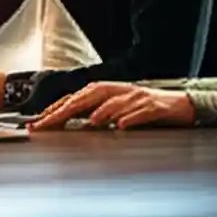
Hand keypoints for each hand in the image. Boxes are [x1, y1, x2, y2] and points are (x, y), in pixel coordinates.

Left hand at [29, 82, 195, 130]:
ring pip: (112, 103)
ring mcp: (134, 98)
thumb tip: (64, 122)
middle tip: (48, 124)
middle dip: (64, 112)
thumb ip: (90, 112)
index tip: (37, 124)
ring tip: (86, 123)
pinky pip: (139, 112)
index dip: (53, 111)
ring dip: (99, 113)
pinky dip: (129, 118)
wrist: (178, 104)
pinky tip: (121, 125)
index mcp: (102, 91)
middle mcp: (115, 91)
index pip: (72, 100)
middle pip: (85, 99)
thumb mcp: (112, 108)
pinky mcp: (152, 108)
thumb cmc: (141, 107)